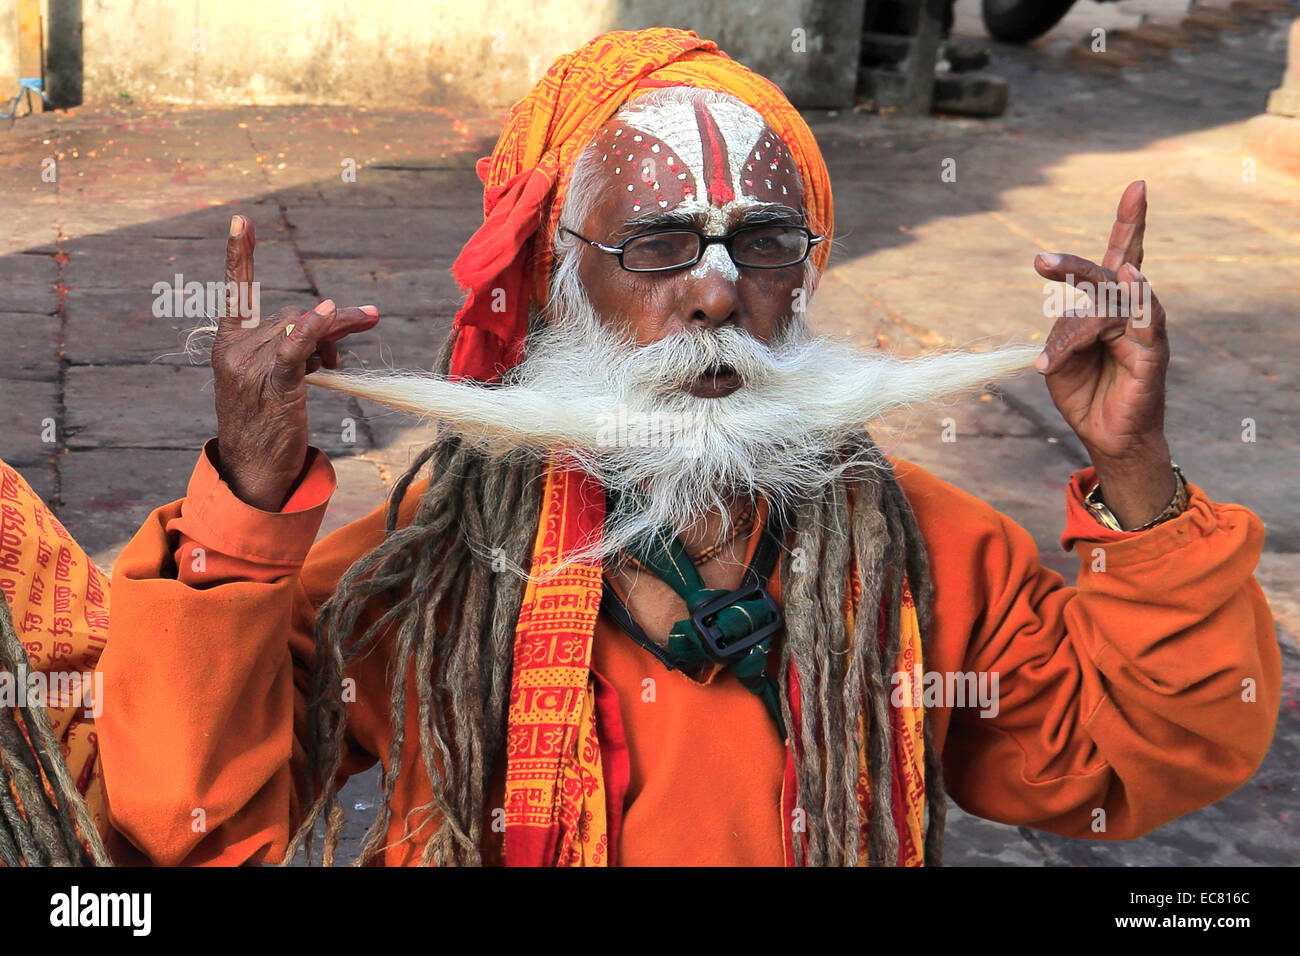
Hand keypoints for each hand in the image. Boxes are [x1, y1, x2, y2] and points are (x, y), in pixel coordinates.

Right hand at [212, 215, 379, 510]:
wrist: (255, 471)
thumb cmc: (269, 421)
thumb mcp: (277, 375)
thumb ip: (299, 344)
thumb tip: (332, 320)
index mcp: (229, 344)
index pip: (236, 292)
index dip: (239, 256)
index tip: (241, 220)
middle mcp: (235, 350)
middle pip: (293, 313)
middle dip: (329, 322)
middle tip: (360, 326)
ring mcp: (251, 369)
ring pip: (304, 329)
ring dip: (335, 336)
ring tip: (336, 364)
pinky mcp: (274, 387)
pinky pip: (296, 350)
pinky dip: (314, 332)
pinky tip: (330, 317)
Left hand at [1033, 180, 1174, 528]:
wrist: (1107, 438)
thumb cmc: (1084, 392)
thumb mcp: (1059, 360)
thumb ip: (1062, 334)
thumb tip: (1066, 326)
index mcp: (1108, 305)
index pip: (1119, 254)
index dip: (1130, 221)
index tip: (1137, 185)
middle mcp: (1131, 311)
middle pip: (1109, 273)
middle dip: (1075, 266)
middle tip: (1040, 261)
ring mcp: (1145, 331)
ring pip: (1111, 304)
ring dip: (1074, 328)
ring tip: (1051, 352)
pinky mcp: (1152, 356)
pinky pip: (1141, 325)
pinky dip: (1126, 312)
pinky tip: (1126, 289)